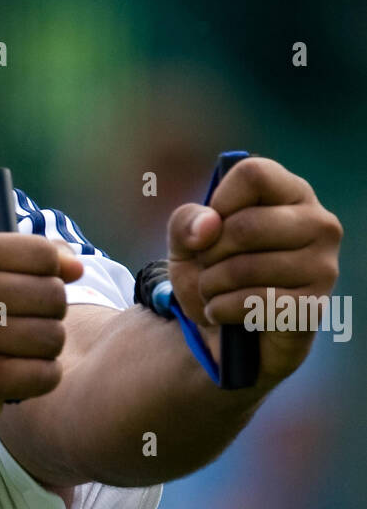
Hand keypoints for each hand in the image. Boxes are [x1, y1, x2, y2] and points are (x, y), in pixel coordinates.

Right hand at [0, 234, 84, 429]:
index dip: (48, 276)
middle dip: (49, 316)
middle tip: (18, 328)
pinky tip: (16, 377)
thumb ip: (38, 260)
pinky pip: (46, 374)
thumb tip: (77, 268)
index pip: (44, 254)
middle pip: (55, 296)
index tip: (22, 294)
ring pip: (54, 337)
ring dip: (45, 350)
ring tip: (15, 352)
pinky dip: (41, 379)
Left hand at [167, 157, 341, 384]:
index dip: (219, 203)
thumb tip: (208, 226)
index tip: (213, 228)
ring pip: (244, 268)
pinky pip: (253, 303)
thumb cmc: (214, 275)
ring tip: (215, 292)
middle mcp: (318, 224)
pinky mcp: (313, 307)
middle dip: (209, 254)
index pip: (253, 174)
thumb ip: (185, 222)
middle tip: (210, 268)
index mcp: (292, 194)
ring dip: (211, 286)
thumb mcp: (186, 244)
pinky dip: (221, 310)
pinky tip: (223, 314)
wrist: (222, 334)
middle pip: (245, 225)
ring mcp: (322, 266)